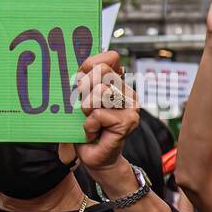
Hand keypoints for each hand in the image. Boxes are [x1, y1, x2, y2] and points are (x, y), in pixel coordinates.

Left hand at [74, 51, 138, 172]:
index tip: (83, 82)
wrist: (94, 154)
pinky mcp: (128, 121)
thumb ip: (84, 78)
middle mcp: (127, 91)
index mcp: (118, 81)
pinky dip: (89, 125)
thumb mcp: (80, 97)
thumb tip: (86, 66)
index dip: (90, 66)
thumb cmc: (86, 124)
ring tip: (90, 120)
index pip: (110, 57)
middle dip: (84, 88)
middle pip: (101, 71)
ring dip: (86, 109)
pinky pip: (98, 114)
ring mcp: (131, 106)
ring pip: (100, 92)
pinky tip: (94, 132)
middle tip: (84, 106)